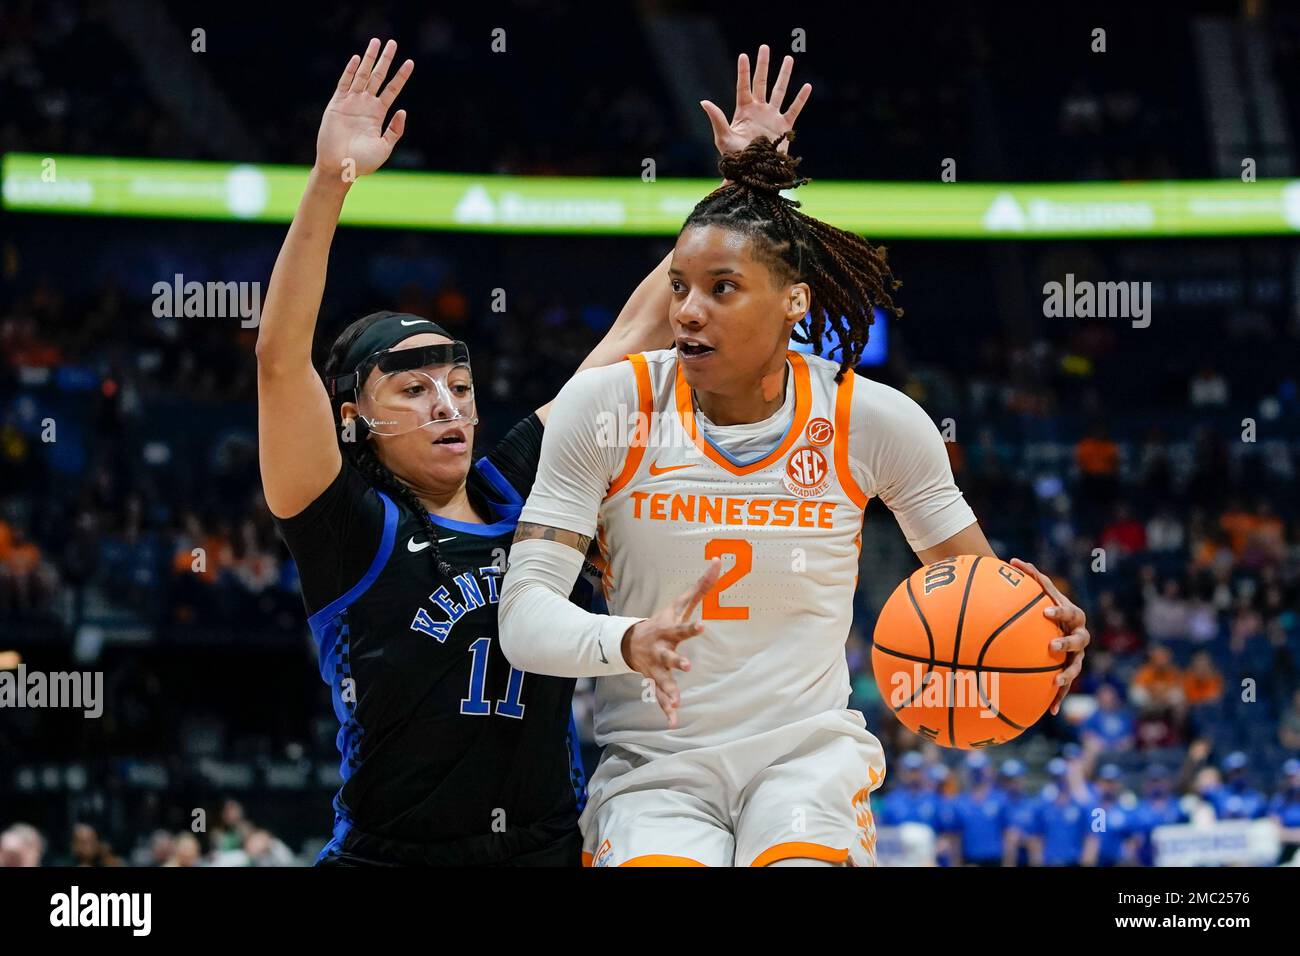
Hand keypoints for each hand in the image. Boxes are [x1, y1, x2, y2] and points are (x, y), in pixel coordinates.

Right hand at [315, 38, 413, 180]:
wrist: (340, 167)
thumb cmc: (363, 162)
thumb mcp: (385, 147)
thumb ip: (395, 130)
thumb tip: (402, 110)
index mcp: (378, 114)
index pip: (392, 89)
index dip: (401, 76)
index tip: (410, 62)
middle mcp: (365, 104)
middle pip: (378, 76)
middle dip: (385, 59)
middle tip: (392, 42)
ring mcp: (351, 102)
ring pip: (362, 75)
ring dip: (369, 59)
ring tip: (376, 42)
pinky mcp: (337, 104)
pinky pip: (344, 84)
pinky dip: (351, 71)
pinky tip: (358, 59)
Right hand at [620, 559, 722, 728]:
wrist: (631, 642)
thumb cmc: (662, 622)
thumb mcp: (679, 604)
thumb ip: (701, 586)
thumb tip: (719, 561)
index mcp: (669, 632)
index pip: (683, 628)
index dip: (692, 628)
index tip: (703, 626)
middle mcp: (662, 651)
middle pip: (670, 656)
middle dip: (677, 662)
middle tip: (687, 666)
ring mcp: (657, 667)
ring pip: (664, 680)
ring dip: (670, 691)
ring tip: (677, 702)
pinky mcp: (656, 680)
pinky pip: (661, 697)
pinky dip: (666, 709)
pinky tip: (672, 721)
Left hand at [700, 43, 811, 157]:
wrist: (753, 174)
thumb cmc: (735, 159)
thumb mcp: (723, 138)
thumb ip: (716, 119)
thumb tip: (703, 101)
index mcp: (743, 111)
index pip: (744, 86)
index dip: (744, 71)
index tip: (744, 55)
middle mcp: (758, 111)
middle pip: (761, 82)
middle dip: (763, 65)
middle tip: (765, 47)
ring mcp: (772, 117)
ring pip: (779, 91)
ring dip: (784, 75)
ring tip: (789, 58)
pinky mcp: (784, 127)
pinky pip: (794, 110)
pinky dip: (801, 99)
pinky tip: (806, 86)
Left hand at [1009, 559, 1089, 715]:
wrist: (1057, 624)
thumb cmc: (1045, 605)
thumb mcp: (1040, 593)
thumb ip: (1030, 578)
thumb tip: (1012, 560)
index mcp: (1072, 615)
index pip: (1068, 612)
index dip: (1059, 611)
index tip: (1046, 611)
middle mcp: (1079, 636)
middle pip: (1078, 641)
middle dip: (1066, 644)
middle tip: (1052, 646)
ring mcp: (1077, 656)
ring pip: (1075, 666)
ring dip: (1066, 675)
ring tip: (1055, 683)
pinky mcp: (1069, 671)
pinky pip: (1065, 686)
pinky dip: (1058, 698)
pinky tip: (1049, 712)